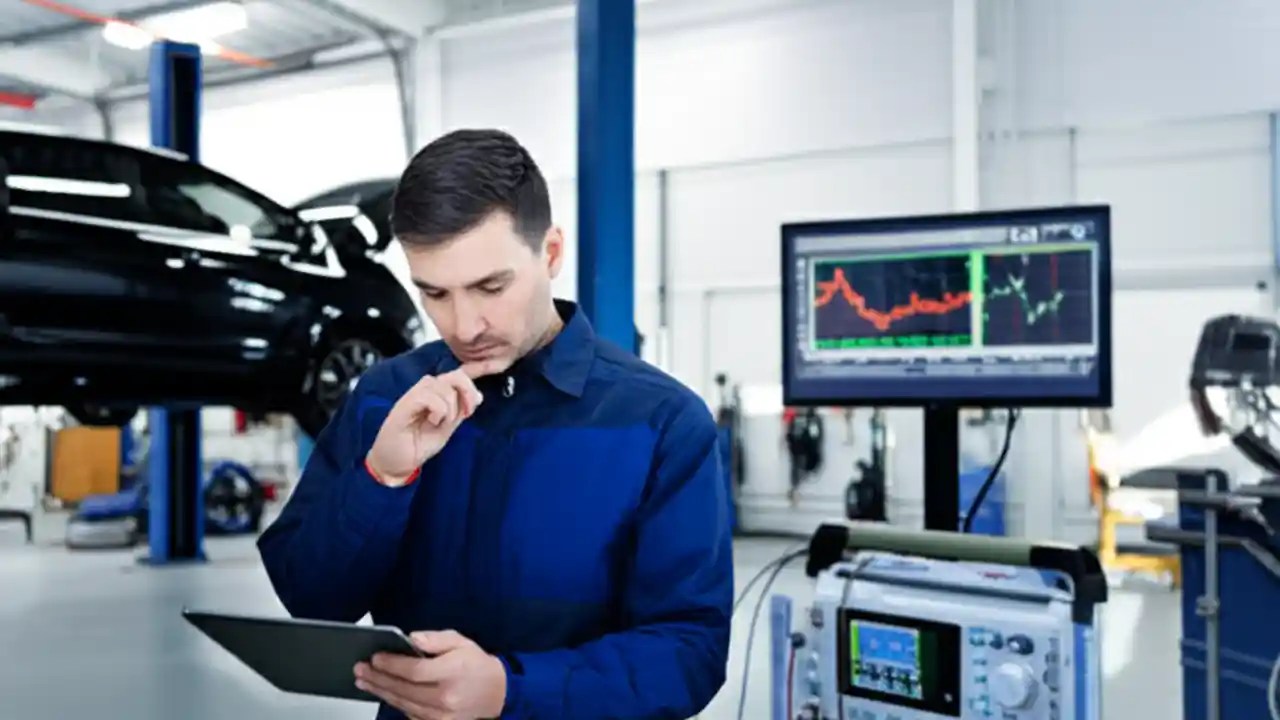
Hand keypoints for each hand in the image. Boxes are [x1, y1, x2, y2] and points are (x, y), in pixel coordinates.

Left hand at [354, 630, 507, 719]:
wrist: (497, 692)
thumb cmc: (476, 664)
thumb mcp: (461, 642)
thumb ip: (436, 639)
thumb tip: (411, 638)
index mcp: (452, 672)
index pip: (414, 671)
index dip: (392, 664)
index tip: (376, 657)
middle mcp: (446, 696)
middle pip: (403, 689)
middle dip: (378, 677)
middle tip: (360, 669)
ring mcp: (442, 715)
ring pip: (403, 703)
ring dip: (380, 692)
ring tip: (364, 681)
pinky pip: (410, 714)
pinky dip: (395, 703)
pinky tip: (383, 693)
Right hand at [365, 361, 502, 484]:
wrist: (396, 464)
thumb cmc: (418, 446)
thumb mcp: (447, 428)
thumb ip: (460, 412)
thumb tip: (478, 396)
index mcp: (436, 394)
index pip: (458, 375)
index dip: (473, 380)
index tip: (476, 403)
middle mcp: (425, 391)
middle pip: (453, 375)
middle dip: (467, 392)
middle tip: (467, 413)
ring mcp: (413, 396)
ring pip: (442, 385)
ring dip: (450, 407)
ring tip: (441, 422)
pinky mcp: (403, 405)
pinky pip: (428, 396)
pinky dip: (438, 410)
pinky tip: (432, 421)